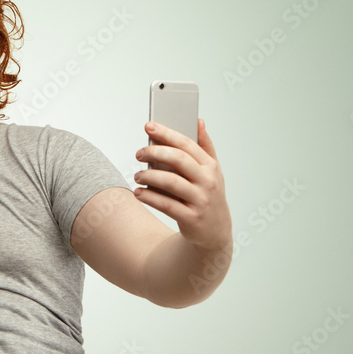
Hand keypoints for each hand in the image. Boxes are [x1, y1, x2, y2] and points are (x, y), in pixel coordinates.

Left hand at [133, 119, 231, 250]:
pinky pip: (166, 205)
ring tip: (137, 176)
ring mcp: (201, 200)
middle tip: (139, 153)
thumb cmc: (208, 195)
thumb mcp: (213, 171)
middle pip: (178, 160)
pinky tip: (139, 193)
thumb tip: (199, 121)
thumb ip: (205, 146)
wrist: (215, 231)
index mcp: (210, 166)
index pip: (187, 144)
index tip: (149, 126)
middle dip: (155, 152)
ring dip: (149, 176)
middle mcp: (208, 182)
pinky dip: (150, 198)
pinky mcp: (191, 218)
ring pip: (171, 182)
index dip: (166, 133)